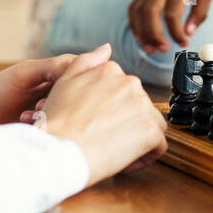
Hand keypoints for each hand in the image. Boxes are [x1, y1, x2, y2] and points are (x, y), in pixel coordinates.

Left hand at [0, 53, 87, 125]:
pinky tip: (29, 126)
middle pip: (85, 99)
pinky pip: (62, 132)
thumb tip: (106, 50)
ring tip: (31, 116)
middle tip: (41, 106)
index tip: (60, 90)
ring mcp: (56, 115)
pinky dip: (47, 130)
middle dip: (67, 104)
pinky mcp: (50, 133)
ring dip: (54, 117)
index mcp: (63, 76)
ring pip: (73, 117)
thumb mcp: (29, 73)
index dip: (84, 84)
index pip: (92, 77)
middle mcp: (63, 95)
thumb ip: (61, 65)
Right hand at [38, 44, 168, 183]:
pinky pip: (158, 146)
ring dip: (137, 140)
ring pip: (151, 125)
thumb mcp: (64, 82)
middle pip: (139, 108)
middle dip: (126, 125)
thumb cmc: (56, 123)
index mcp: (111, 71)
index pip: (125, 92)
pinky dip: (145, 157)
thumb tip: (107, 48)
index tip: (99, 124)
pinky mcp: (150, 130)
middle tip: (104, 141)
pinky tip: (124, 163)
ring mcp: (142, 105)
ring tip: (114, 153)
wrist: (55, 150)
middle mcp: (130, 83)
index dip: (113, 112)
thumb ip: (86, 62)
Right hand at [127, 0, 211, 53]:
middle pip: (149, 13)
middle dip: (153, 34)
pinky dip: (134, 25)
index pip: (172, 14)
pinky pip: (133, 9)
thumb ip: (200, 12)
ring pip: (138, 12)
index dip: (176, 32)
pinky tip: (141, 37)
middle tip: (162, 49)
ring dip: (141, 33)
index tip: (184, 42)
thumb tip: (189, 32)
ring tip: (150, 49)